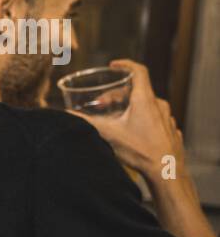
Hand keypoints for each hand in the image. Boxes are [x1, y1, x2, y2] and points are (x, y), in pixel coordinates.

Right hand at [67, 60, 183, 180]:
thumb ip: (87, 122)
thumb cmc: (140, 150)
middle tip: (101, 105)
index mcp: (144, 100)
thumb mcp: (109, 134)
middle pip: (137, 90)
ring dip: (128, 107)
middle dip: (116, 94)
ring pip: (145, 104)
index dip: (125, 65)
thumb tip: (67, 114)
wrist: (166, 171)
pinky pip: (153, 117)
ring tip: (114, 120)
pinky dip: (139, 118)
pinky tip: (130, 132)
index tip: (113, 66)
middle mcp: (158, 104)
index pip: (138, 71)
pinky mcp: (169, 129)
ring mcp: (166, 117)